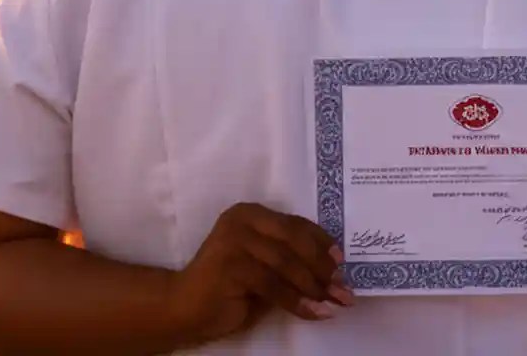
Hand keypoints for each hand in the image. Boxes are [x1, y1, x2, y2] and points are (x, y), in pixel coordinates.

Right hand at [167, 203, 353, 343]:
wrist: (184, 307)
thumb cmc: (230, 287)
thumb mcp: (265, 265)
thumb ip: (290, 258)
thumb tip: (335, 270)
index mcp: (252, 213)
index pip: (296, 225)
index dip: (322, 243)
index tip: (342, 263)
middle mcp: (242, 220)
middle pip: (295, 240)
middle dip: (322, 266)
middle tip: (343, 287)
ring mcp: (234, 241)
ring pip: (287, 264)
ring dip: (314, 287)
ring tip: (332, 304)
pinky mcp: (231, 266)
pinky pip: (275, 286)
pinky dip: (298, 302)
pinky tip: (314, 313)